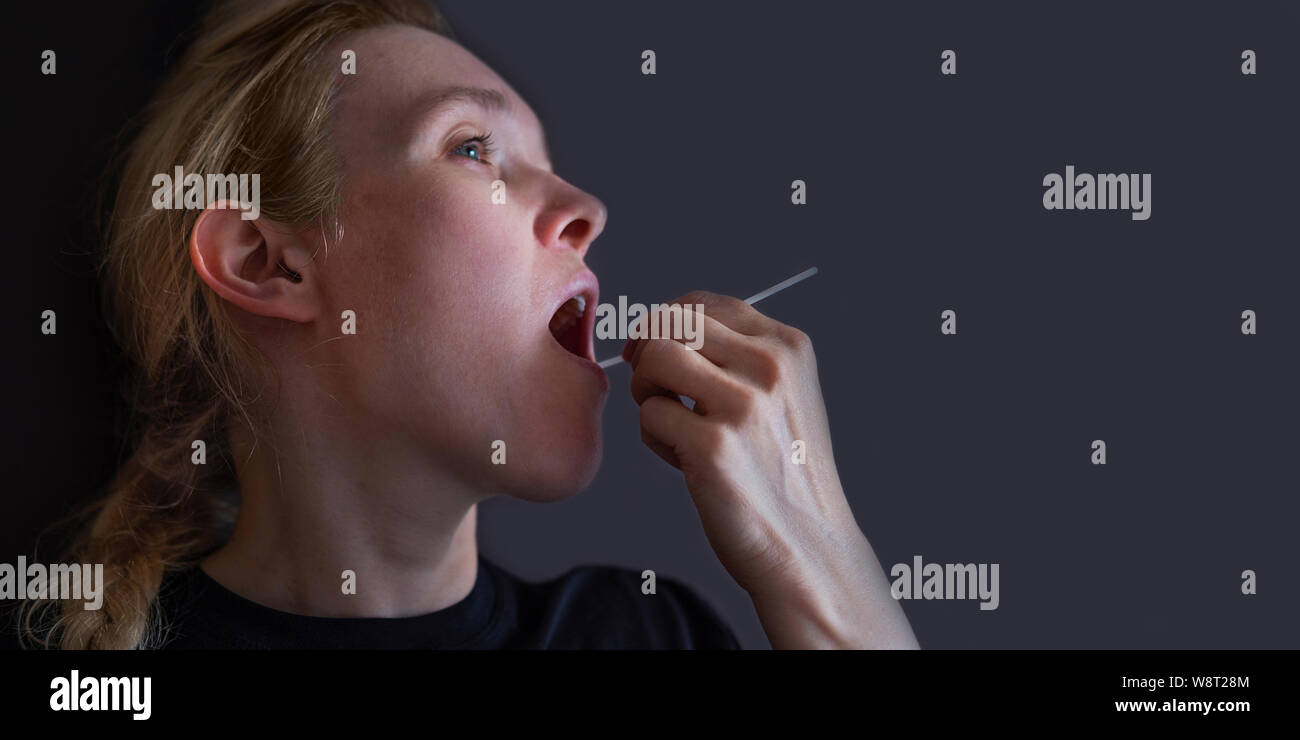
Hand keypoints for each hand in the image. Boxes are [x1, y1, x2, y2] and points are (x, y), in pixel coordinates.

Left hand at [623, 291, 917, 648]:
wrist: (808, 544)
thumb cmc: (782, 470)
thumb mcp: (782, 394)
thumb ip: (736, 355)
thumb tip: (659, 328)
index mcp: (788, 347)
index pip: (703, 303)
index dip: (664, 321)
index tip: (651, 349)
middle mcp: (770, 367)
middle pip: (672, 323)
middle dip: (647, 350)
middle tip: (651, 386)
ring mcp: (744, 405)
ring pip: (655, 359)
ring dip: (645, 389)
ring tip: (668, 419)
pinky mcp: (714, 446)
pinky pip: (650, 414)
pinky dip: (654, 436)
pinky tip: (682, 458)